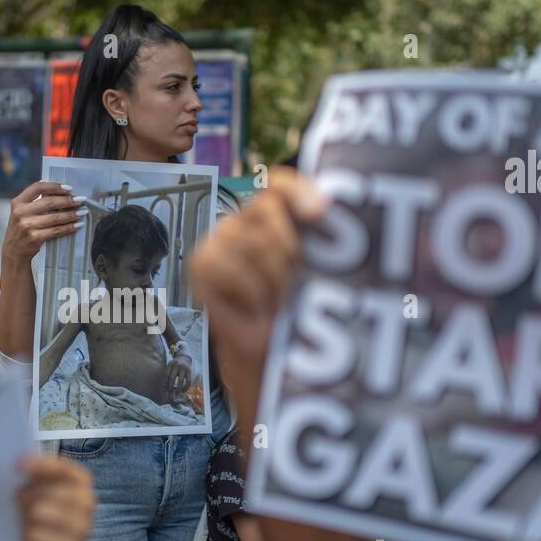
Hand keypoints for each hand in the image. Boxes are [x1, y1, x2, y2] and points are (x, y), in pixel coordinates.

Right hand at [1, 182, 88, 266]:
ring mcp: (27, 226)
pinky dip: (68, 227)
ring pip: (55, 217)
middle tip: (81, 200)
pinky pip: (56, 230)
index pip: (38, 187)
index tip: (69, 188)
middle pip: (49, 202)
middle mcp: (21, 212)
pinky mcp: (34, 238)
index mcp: (18, 202)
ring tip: (82, 212)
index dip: (54, 186)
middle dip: (68, 200)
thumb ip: (34, 202)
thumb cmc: (21, 229)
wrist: (13, 251)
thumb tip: (59, 191)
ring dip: (72, 214)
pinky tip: (77, 225)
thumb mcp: (21, 212)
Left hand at [14, 455, 94, 540]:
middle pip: (49, 491)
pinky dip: (26, 535)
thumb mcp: (38, 489)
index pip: (65, 468)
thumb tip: (18, 462)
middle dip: (26, 495)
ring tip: (23, 520)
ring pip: (40, 512)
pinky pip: (36, 536)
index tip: (17, 464)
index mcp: (81, 482)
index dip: (41, 465)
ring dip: (25, 516)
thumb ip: (34, 474)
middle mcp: (87, 502)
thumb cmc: (41, 514)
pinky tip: (27, 537)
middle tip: (15, 500)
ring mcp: (82, 528)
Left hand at [166, 353, 192, 401]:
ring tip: (177, 393)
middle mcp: (177, 366)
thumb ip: (167, 372)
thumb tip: (162, 384)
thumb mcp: (170, 365)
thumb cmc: (175, 364)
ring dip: (179, 388)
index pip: (166, 375)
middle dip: (170, 386)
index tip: (164, 388)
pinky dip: (186, 387)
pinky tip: (184, 391)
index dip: (165, 382)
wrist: (184, 357)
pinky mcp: (189, 371)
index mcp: (170, 365)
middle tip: (169, 392)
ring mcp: (184, 368)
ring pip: (181, 380)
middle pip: (172, 378)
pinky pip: (188, 381)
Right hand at [189, 167, 328, 436]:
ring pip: (249, 241)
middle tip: (297, 282)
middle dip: (289, 250)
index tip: (321, 212)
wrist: (267, 355)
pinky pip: (224, 266)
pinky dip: (246, 293)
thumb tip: (339, 221)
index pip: (280, 185)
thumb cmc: (297, 312)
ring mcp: (218, 241)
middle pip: (265, 210)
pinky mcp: (200, 265)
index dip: (298, 191)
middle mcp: (244, 222)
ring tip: (279, 301)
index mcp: (276, 218)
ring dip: (271, 279)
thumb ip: (330, 244)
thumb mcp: (321, 276)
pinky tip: (257, 310)